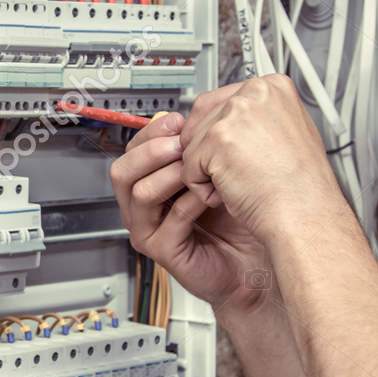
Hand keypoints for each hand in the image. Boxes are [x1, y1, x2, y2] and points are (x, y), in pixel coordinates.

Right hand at [108, 111, 274, 312]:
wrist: (255, 262)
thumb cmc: (238, 220)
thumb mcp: (217, 172)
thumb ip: (200, 148)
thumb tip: (195, 114)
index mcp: (150, 184)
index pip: (132, 151)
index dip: (151, 132)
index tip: (178, 121)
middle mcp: (143, 208)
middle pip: (122, 171)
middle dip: (151, 151)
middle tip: (181, 142)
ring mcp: (150, 230)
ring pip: (139, 192)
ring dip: (170, 174)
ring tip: (197, 167)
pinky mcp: (164, 251)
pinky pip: (168, 219)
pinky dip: (190, 201)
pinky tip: (211, 193)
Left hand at [178, 76, 345, 244]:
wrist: (305, 214)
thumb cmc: (301, 187)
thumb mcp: (288, 135)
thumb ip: (256, 120)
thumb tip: (228, 120)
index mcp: (273, 87)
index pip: (220, 101)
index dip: (219, 135)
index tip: (236, 153)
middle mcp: (254, 92)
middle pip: (200, 119)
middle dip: (208, 152)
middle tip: (239, 173)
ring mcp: (235, 112)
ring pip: (192, 143)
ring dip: (208, 172)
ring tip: (242, 183)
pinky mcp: (217, 138)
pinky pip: (188, 167)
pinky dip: (204, 189)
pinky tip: (233, 192)